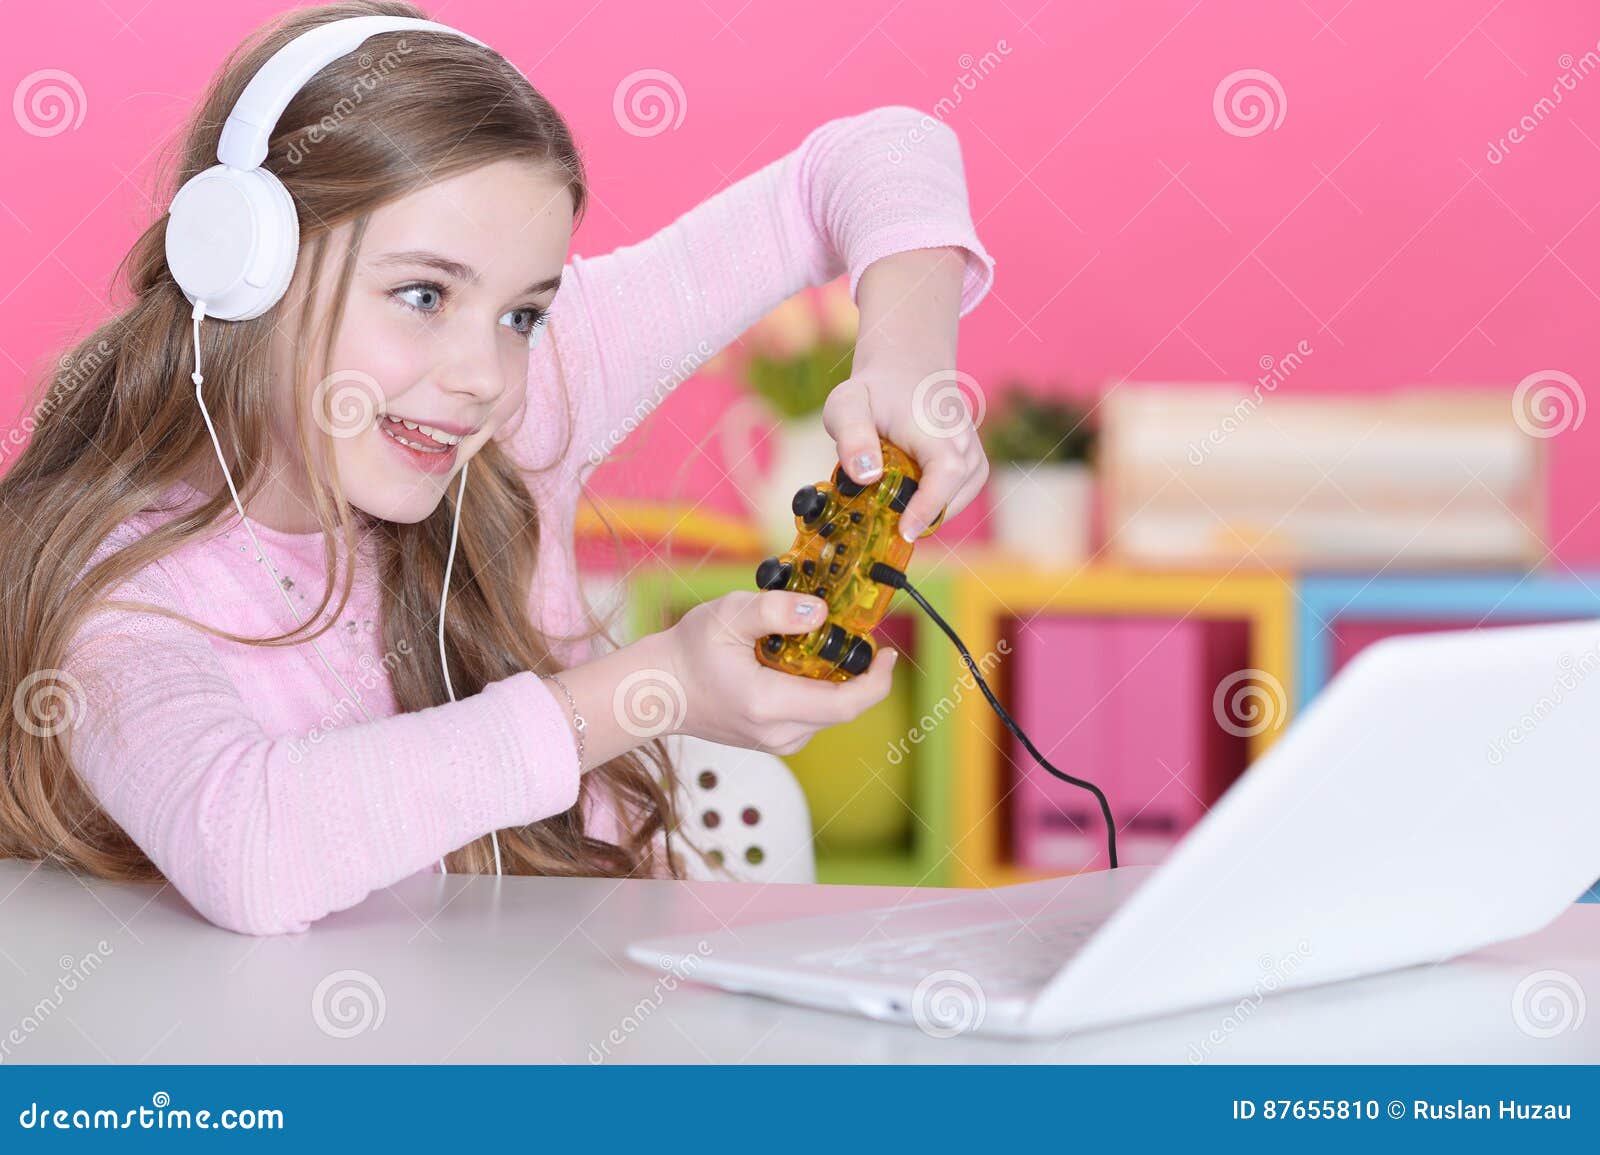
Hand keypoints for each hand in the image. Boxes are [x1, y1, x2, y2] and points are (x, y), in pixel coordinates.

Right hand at [663, 590, 896, 754]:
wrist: (660, 690)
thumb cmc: (688, 652)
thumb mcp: (728, 615)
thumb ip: (775, 610)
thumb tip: (819, 612)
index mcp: (769, 705)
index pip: (846, 704)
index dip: (877, 681)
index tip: (887, 654)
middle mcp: (778, 733)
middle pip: (842, 706)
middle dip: (854, 670)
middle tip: (846, 632)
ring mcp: (777, 743)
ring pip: (829, 712)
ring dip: (833, 679)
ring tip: (808, 645)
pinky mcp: (774, 742)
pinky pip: (812, 716)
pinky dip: (815, 690)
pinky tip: (793, 665)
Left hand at [824, 246, 988, 541]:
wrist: (905, 370)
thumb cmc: (874, 392)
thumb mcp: (847, 406)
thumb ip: (852, 437)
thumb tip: (866, 476)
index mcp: (933, 425)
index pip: (947, 470)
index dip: (930, 505)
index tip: (905, 530)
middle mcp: (962, 438)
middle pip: (956, 492)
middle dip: (923, 516)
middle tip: (887, 526)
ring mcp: (972, 450)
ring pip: (961, 498)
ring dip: (930, 512)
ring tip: (896, 510)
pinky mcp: (973, 461)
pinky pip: (961, 495)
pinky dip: (938, 506)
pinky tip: (911, 502)